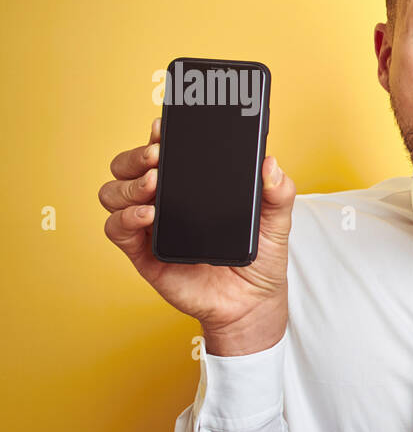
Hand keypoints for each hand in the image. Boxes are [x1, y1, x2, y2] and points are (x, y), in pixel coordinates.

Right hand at [101, 117, 295, 354]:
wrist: (253, 302)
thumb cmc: (260, 258)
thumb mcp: (277, 221)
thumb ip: (278, 192)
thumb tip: (270, 163)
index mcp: (191, 186)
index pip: (162, 151)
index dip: (157, 137)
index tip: (164, 128)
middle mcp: (165, 201)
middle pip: (128, 167)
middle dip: (136, 155)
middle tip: (158, 156)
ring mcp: (150, 226)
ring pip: (114, 193)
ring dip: (127, 184)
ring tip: (153, 185)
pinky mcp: (142, 253)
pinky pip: (116, 230)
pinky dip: (125, 218)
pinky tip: (146, 215)